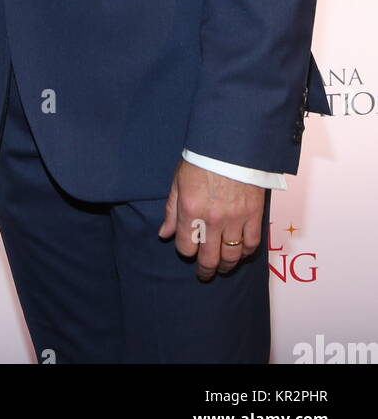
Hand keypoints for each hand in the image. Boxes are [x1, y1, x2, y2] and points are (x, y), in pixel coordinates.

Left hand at [159, 159, 265, 280]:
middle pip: (208, 258)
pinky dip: (245, 253)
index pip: (185, 247)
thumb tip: (164, 234)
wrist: (231, 144)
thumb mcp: (178, 181)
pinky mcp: (254, 215)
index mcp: (189, 209)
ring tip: (222, 267)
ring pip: (230, 255)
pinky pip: (251, 244)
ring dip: (226, 266)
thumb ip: (171, 210)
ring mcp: (235, 218)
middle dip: (205, 270)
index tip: (188, 250)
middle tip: (205, 274)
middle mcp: (211, 218)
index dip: (186, 251)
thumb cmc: (201, 160)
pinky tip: (240, 253)